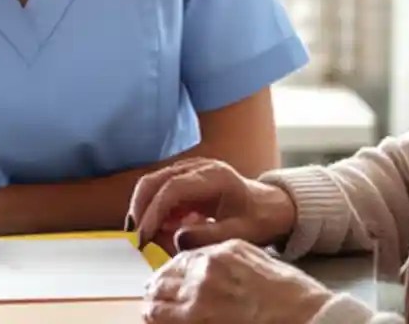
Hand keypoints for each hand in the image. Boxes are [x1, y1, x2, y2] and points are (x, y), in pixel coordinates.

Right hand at [128, 157, 295, 252]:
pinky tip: (159, 231)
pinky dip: (152, 210)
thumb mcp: (240, 233)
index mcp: (215, 176)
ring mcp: (190, 170)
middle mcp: (198, 167)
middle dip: (140, 210)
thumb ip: (210, 237)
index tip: (144, 237)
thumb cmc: (258, 219)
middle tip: (138, 241)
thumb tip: (178, 239)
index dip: (154, 212)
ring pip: (152, 184)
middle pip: (155, 180)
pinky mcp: (185, 179)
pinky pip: (159, 191)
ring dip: (143, 210)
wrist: (270, 206)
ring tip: (147, 239)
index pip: (173, 187)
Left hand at [143, 239, 332, 322]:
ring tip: (151, 311)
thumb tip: (208, 271)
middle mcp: (206, 269)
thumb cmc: (290, 297)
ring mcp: (199, 296)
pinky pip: (161, 319)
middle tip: (153, 296)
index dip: (171, 273)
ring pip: (157, 298)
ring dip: (153, 305)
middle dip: (158, 288)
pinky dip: (155, 320)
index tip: (168, 280)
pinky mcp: (195, 319)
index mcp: (223, 252)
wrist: (305, 316)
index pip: (182, 259)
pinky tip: (154, 321)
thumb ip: (229, 261)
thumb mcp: (258, 263)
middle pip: (165, 277)